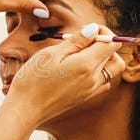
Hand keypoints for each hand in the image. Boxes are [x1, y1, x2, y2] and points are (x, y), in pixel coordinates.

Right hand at [6, 24, 126, 127]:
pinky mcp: (85, 98)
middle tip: (83, 40)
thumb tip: (93, 30)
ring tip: (81, 54)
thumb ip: (76, 41)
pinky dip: (98, 72)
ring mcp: (91, 91)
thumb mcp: (51, 54)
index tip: (87, 30)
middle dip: (104, 43)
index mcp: (86, 65)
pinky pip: (102, 82)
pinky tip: (79, 68)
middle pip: (114, 56)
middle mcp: (94, 79)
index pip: (112, 44)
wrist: (25, 109)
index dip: (104, 32)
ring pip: (112, 70)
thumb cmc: (33, 80)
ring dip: (103, 58)